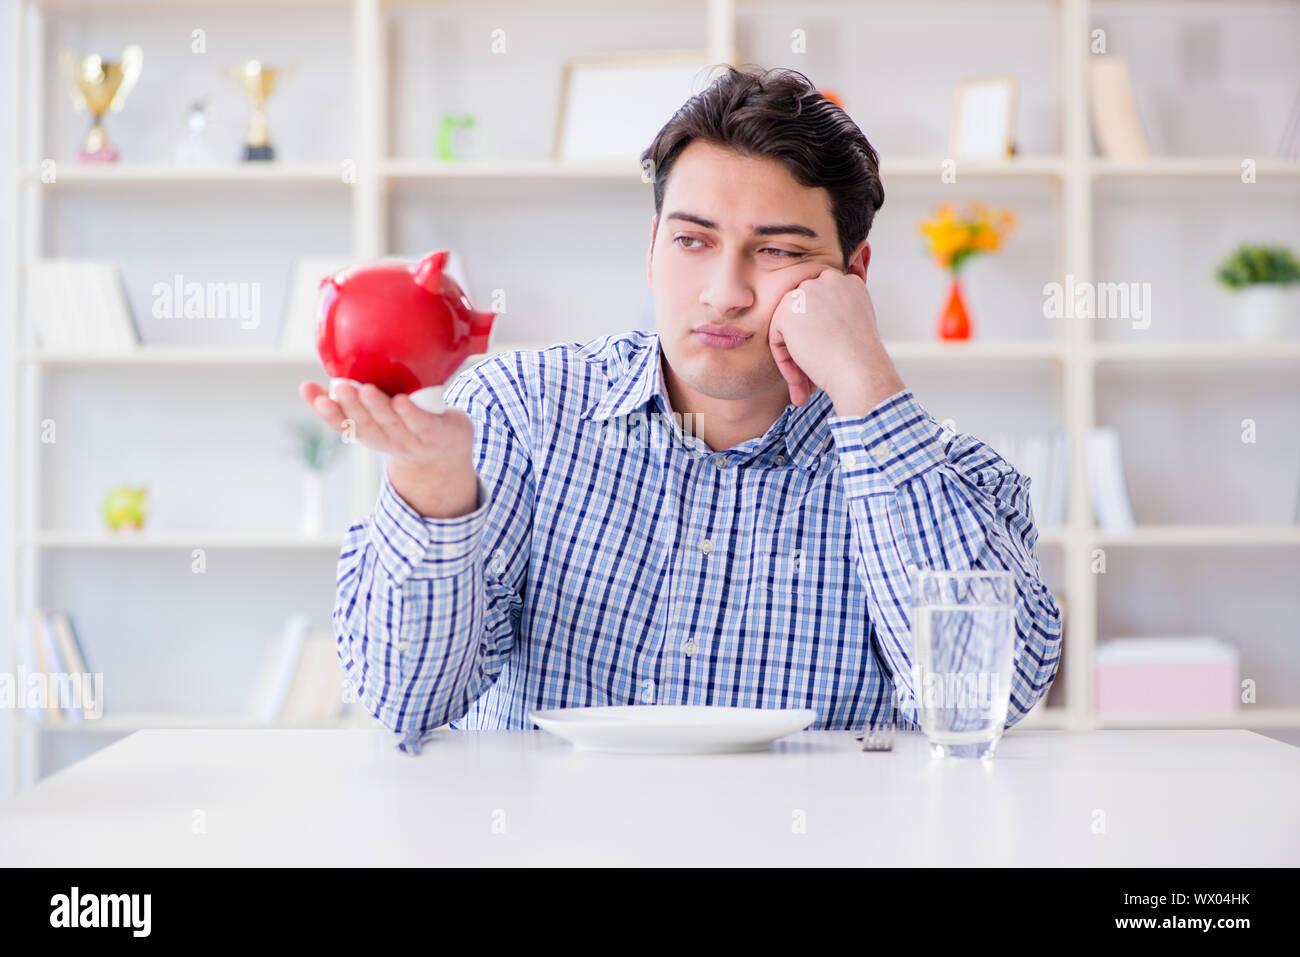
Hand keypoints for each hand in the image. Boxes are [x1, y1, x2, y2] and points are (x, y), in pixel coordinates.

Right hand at [298, 380, 472, 469]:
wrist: (447, 450)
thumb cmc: (407, 421)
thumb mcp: (380, 409)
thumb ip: (359, 389)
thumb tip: (331, 353)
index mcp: (368, 432)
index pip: (341, 423)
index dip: (325, 409)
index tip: (308, 389)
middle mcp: (386, 439)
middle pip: (365, 425)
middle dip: (351, 406)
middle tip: (340, 387)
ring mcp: (411, 439)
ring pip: (391, 424)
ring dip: (377, 408)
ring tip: (365, 390)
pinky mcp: (436, 433)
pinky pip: (422, 424)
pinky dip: (410, 414)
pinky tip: (401, 401)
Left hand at [768, 267, 902, 413]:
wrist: (860, 370)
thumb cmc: (863, 360)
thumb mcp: (856, 328)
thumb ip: (837, 318)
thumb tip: (816, 328)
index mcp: (849, 283)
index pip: (822, 306)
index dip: (821, 336)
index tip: (827, 359)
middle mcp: (828, 280)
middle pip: (804, 315)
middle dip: (806, 347)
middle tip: (812, 378)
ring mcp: (807, 292)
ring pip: (790, 328)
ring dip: (795, 359)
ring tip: (805, 387)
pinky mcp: (787, 310)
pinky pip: (777, 340)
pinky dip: (786, 363)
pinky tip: (800, 382)